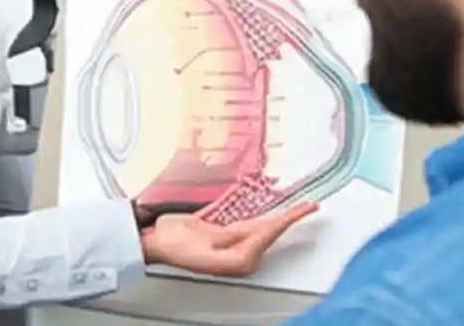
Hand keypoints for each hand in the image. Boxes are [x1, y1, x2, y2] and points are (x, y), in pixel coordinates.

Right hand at [139, 202, 318, 276]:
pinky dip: (263, 218)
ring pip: (263, 229)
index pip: (269, 233)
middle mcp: (240, 257)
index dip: (289, 219)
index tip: (306, 208)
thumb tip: (258, 232)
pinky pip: (252, 228)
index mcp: (238, 259)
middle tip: (308, 205)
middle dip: (288, 217)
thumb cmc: (174, 241)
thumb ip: (234, 234)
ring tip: (297, 207)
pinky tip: (270, 212)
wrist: (155, 243)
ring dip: (278, 217)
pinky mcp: (228, 241)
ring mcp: (235, 250)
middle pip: (270, 232)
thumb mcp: (205, 235)